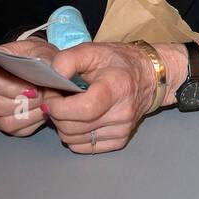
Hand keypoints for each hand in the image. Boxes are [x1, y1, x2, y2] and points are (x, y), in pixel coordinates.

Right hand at [0, 39, 60, 136]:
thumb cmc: (34, 55)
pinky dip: (33, 122)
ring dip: (30, 113)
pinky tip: (42, 110)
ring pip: (5, 121)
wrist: (37, 65)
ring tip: (44, 101)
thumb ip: (46, 58)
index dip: (11, 87)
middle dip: (24, 103)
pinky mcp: (2, 122)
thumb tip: (55, 72)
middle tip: (43, 95)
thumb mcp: (40, 49)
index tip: (34, 88)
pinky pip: (16, 130)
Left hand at [40, 41, 159, 153]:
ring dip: (62, 125)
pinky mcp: (120, 141)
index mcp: (116, 88)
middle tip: (56, 98)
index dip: (59, 105)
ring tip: (68, 107)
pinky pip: (82, 147)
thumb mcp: (91, 50)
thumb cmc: (118, 62)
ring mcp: (122, 130)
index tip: (51, 94)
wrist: (149, 77)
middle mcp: (122, 113)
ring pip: (73, 139)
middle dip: (56, 113)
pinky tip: (78, 119)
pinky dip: (73, 135)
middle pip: (73, 127)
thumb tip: (50, 80)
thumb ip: (67, 61)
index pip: (83, 109)